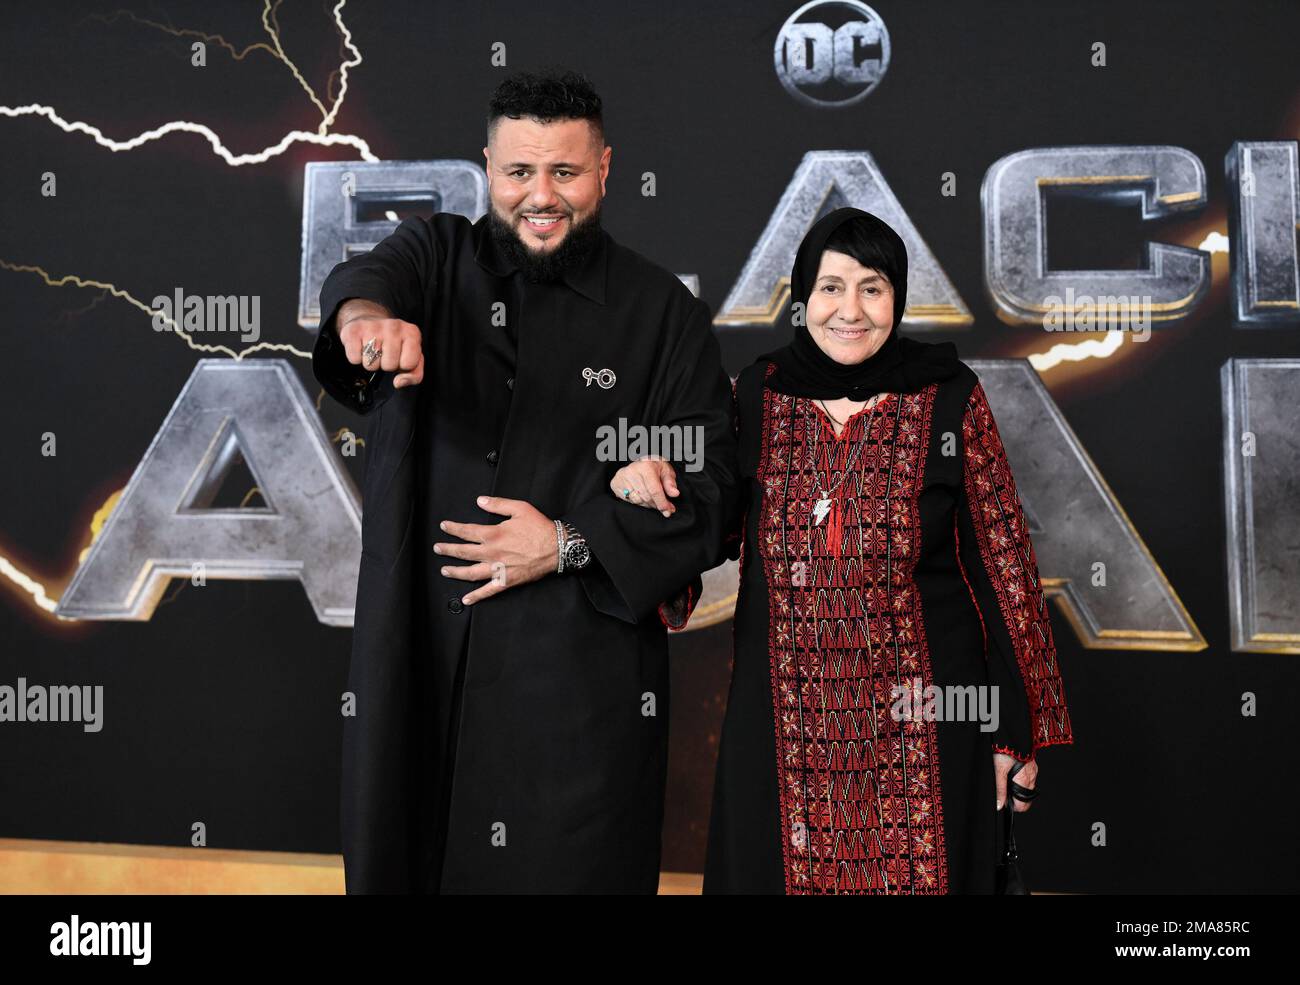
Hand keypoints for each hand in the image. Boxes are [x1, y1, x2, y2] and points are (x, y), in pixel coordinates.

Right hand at [337, 309, 424, 387]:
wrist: (369, 320)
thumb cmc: (394, 343)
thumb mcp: (412, 357)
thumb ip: (414, 374)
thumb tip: (399, 382)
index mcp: (411, 333)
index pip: (409, 364)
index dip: (403, 366)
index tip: (400, 358)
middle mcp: (393, 327)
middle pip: (389, 365)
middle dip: (386, 365)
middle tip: (384, 354)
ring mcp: (373, 327)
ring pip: (371, 365)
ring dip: (371, 363)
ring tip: (374, 351)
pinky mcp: (353, 330)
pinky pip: (354, 359)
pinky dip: (356, 358)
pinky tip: (362, 348)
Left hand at [434, 496, 557, 604]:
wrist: (557, 548)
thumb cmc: (539, 527)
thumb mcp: (520, 508)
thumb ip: (498, 504)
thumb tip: (480, 500)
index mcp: (493, 534)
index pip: (466, 531)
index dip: (453, 528)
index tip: (444, 526)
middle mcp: (491, 553)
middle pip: (463, 552)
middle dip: (447, 550)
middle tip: (437, 548)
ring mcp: (497, 569)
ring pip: (470, 573)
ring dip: (455, 572)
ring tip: (444, 570)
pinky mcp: (506, 581)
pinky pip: (488, 591)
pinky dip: (476, 596)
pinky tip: (466, 599)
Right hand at [610, 456, 678, 516]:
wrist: (637, 463)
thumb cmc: (653, 467)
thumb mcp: (665, 471)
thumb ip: (670, 483)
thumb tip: (675, 494)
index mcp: (646, 467)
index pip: (654, 490)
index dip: (662, 502)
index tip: (668, 510)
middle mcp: (632, 471)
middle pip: (646, 497)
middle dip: (657, 504)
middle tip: (665, 507)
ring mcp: (621, 478)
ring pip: (637, 500)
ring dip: (648, 504)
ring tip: (653, 500)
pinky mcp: (615, 484)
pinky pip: (629, 500)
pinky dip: (638, 502)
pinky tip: (642, 497)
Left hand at [994, 751, 1037, 812]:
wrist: (1010, 732)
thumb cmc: (1004, 748)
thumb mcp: (998, 770)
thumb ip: (1000, 788)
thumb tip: (1000, 805)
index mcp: (1025, 780)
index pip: (1024, 805)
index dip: (1012, 806)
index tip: (1003, 801)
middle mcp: (1032, 776)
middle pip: (1025, 796)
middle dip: (1013, 796)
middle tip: (1001, 788)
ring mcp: (1032, 769)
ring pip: (1026, 786)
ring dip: (1015, 786)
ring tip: (1004, 776)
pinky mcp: (1030, 763)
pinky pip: (1026, 775)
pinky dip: (1018, 777)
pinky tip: (1009, 770)